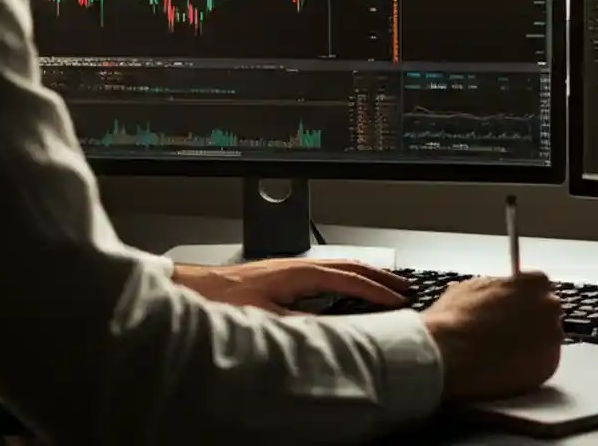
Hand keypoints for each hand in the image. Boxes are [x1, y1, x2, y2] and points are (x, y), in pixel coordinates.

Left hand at [172, 259, 409, 314]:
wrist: (193, 288)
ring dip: (365, 275)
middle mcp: (298, 266)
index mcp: (299, 273)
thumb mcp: (264, 317)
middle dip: (380, 276)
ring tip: (385, 284)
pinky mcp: (283, 276)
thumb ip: (298, 324)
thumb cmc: (221, 298)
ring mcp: (292, 269)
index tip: (397, 299)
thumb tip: (328, 330)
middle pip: (350, 266)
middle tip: (405, 286)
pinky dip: (347, 278)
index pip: (348, 279)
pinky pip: (327, 273)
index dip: (376, 291)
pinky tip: (346, 288)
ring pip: (339, 267)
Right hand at [422, 271, 562, 401]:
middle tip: (507, 335)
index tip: (512, 311)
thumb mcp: (472, 287)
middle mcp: (551, 306)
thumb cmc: (455, 318)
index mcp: (535, 282)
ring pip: (545, 342)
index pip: (538, 288)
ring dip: (530, 347)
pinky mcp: (548, 367)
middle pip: (546, 314)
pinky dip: (527, 370)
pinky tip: (505, 370)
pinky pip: (541, 366)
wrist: (448, 355)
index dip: (523, 301)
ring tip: (502, 356)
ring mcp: (553, 337)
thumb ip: (496, 288)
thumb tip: (498, 295)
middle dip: (530, 323)